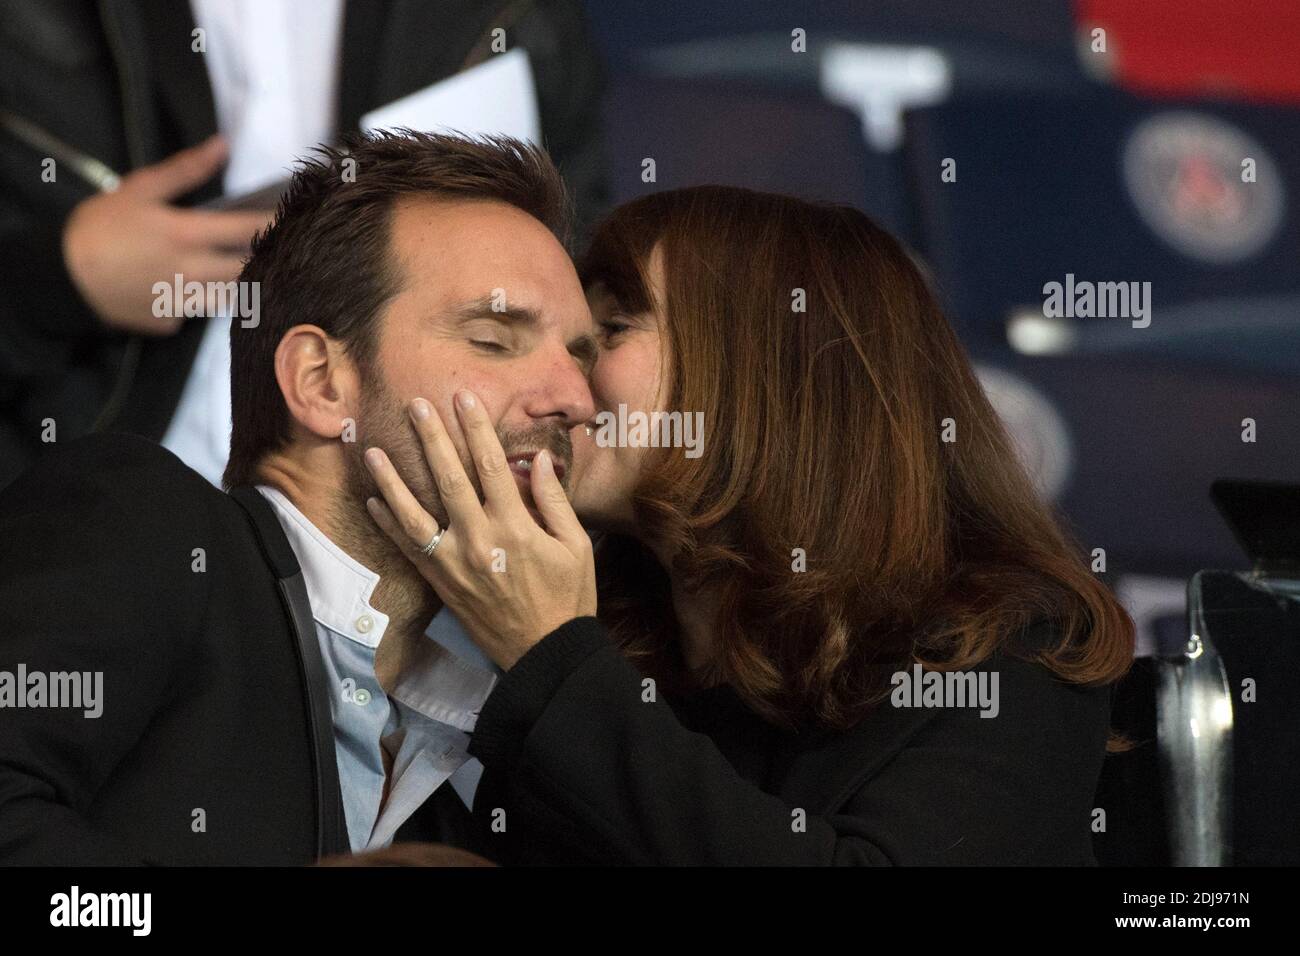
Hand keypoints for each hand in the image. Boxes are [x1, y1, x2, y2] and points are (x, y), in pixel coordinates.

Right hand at [61, 135, 272, 334]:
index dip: (276, 224)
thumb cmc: (101, 225)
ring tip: (252, 268)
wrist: (64, 275)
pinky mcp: (172, 322)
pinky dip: (205, 302)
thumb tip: (223, 145)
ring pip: (231, 296)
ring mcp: (184, 302)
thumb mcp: (139, 189)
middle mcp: (193, 273)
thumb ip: (185, 170)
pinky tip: (205, 291)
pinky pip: (199, 313)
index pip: (248, 231)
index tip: (298, 218)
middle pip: (248, 269)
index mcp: (187, 235)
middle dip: (267, 258)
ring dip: (242, 283)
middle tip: (282, 246)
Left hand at [364, 390, 596, 669]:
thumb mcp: (576, 546)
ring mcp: (455, 563)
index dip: (475, 428)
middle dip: (431, 438)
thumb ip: (555, 501)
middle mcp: (479, 540)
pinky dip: (389, 525)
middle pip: (449, 479)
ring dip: (392, 480)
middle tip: (415, 405)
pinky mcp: (442, 583)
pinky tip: (373, 500)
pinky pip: (408, 550)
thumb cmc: (568, 597)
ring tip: (373, 450)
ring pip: (415, 514)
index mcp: (516, 526)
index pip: (491, 465)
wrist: (544, 653)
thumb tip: (539, 459)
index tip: (463, 398)